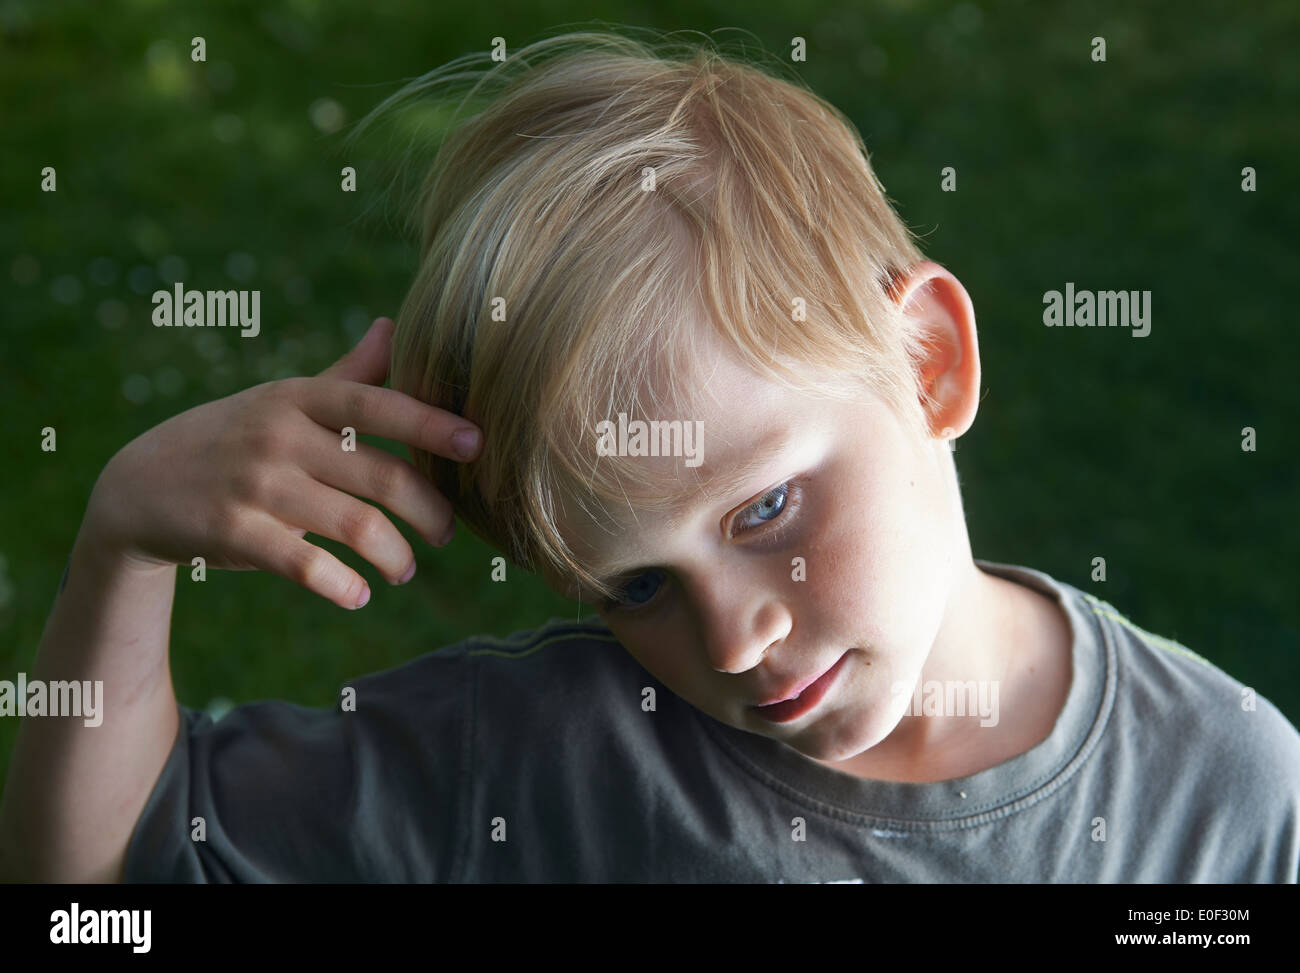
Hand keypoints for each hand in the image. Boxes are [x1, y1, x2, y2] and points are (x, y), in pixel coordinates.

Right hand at [83, 317, 479, 608]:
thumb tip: (394, 326)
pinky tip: (359, 596)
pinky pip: (305, 564)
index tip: (479, 442)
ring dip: (397, 556)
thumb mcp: (284, 401)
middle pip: (382, 474)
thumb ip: (346, 375)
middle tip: (448, 533)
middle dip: (430, 511)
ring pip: (356, 525)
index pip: (377, 405)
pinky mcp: (234, 531)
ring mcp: (256, 484)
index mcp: (299, 399)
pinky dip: (343, 586)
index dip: (431, 422)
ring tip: (406, 571)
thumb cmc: (235, 439)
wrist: (138, 485)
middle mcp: (280, 435)